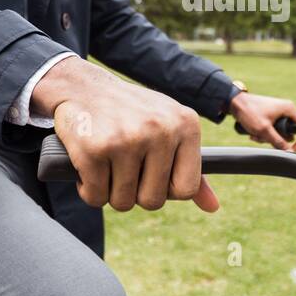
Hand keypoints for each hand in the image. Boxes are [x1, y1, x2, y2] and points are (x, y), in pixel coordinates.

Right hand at [32, 57, 219, 213]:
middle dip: (134, 193)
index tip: (150, 172)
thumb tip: (213, 207)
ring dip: (110, 191)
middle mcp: (161, 129)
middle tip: (123, 165)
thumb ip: (191, 168)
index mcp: (186, 124)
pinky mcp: (96, 149)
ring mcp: (128, 139)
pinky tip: (89, 163)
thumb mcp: (168, 129)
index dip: (165, 188)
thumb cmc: (131, 113)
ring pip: (123, 202)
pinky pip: (95, 197)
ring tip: (107, 161)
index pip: (186, 188)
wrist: (82, 88)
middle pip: (153, 201)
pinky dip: (87, 189)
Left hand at [229, 92, 295, 150]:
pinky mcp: (270, 115)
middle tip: (264, 138)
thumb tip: (289, 152)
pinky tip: (252, 132)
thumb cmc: (249, 112)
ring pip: (278, 132)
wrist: (234, 102)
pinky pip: (271, 128)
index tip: (292, 150)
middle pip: (288, 132)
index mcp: (289, 109)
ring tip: (255, 134)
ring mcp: (277, 112)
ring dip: (267, 137)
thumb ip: (278, 142)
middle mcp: (286, 109)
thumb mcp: (264, 130)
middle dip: (276, 139)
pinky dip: (263, 133)